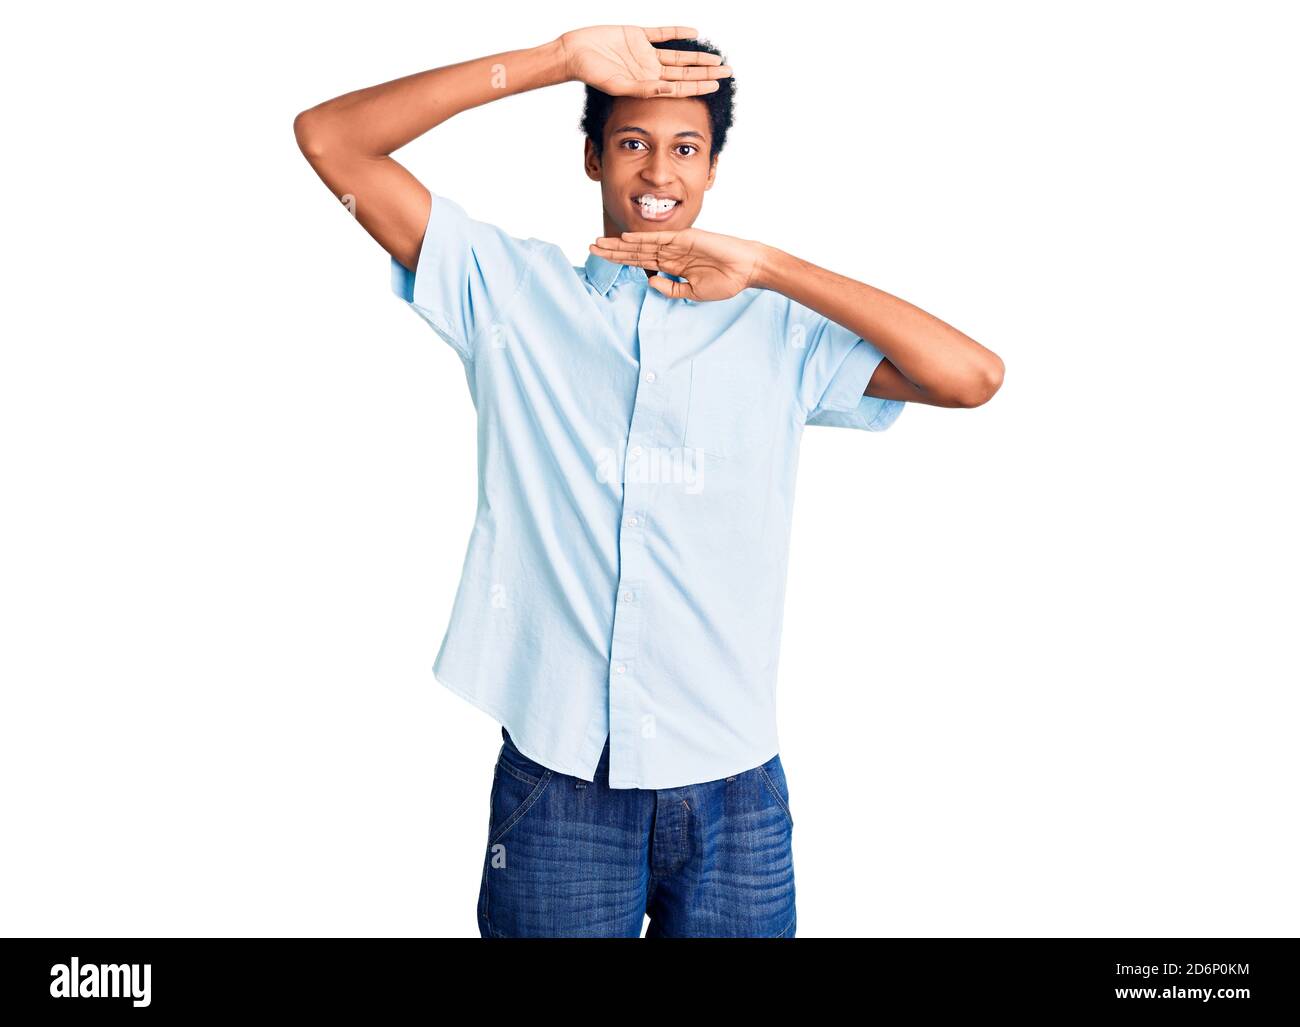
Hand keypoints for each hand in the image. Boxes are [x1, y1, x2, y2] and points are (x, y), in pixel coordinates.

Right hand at [557, 25, 731, 97]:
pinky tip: (694, 33)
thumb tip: (668, 89)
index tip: (716, 85)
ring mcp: (644, 52)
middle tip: (728, 72)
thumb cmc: (591, 73)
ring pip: (678, 55)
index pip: (679, 86)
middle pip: (684, 71)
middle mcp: (649, 69)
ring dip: (697, 56)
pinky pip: (662, 33)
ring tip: (717, 59)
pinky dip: (677, 32)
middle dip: (706, 73)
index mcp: (646, 84)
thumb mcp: (618, 84)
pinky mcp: (637, 35)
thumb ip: (643, 88)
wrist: (574, 52)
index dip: (698, 85)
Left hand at [589, 228, 770, 301]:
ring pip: (642, 245)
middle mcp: (670, 253)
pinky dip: (642, 238)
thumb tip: (649, 282)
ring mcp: (676, 245)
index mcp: (672, 266)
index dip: (622, 261)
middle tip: (591, 248)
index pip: (641, 263)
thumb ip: (670, 289)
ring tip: (599, 243)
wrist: (745, 269)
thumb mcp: (692, 292)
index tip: (603, 260)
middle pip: (635, 252)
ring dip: (620, 244)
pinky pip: (659, 238)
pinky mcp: (685, 238)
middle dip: (613, 251)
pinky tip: (625, 239)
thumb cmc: (724, 281)